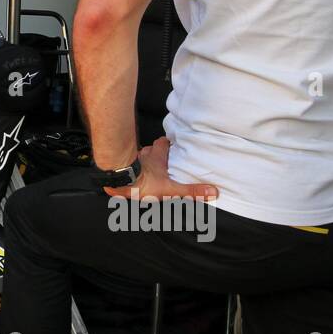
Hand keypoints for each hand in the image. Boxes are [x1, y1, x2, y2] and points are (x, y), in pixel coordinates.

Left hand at [103, 137, 218, 200]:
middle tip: (161, 158)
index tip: (171, 143)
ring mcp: (130, 160)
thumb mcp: (171, 190)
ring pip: (138, 156)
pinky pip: (125, 164)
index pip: (163, 143)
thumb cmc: (143, 184)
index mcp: (157, 157)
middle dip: (155, 152)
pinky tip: (130, 175)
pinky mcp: (119, 167)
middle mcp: (143, 155)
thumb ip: (191, 191)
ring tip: (146, 168)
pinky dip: (128, 168)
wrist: (119, 182)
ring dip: (142, 160)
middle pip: (150, 148)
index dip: (167, 142)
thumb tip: (212, 191)